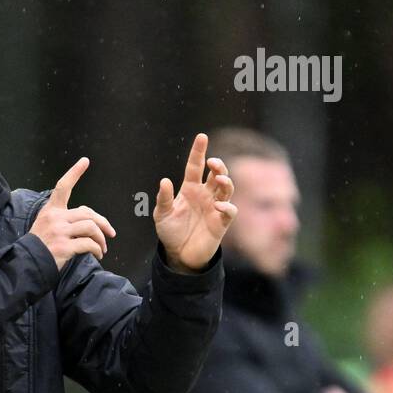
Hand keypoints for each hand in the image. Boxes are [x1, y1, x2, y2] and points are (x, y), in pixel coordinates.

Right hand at [29, 158, 115, 269]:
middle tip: (110, 233)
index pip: (63, 187)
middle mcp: (55, 218)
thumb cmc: (39, 247)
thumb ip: (62, 220)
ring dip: (101, 238)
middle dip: (103, 223)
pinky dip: (97, 249)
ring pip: (91, 227)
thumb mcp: (45, 226)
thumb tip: (87, 221)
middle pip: (87, 213)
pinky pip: (88, 244)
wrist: (27, 264)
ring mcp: (60, 232)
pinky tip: (98, 254)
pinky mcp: (64, 247)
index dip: (74, 173)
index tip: (85, 161)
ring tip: (103, 247)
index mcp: (50, 211)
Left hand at [153, 133, 236, 271]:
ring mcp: (215, 207)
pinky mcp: (221, 223)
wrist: (179, 255)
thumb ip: (163, 199)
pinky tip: (219, 206)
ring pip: (227, 188)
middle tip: (212, 162)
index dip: (199, 152)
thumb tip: (164, 181)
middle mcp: (205, 195)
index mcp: (190, 189)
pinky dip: (227, 207)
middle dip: (218, 165)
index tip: (202, 137)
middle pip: (217, 173)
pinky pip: (230, 211)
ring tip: (219, 178)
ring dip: (226, 180)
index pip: (195, 166)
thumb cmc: (171, 232)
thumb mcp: (162, 215)